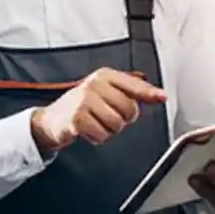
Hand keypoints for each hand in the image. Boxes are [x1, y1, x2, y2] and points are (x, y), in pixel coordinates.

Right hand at [30, 68, 166, 152]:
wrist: (52, 120)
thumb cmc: (83, 106)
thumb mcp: (106, 92)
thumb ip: (132, 92)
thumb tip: (159, 95)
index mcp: (105, 76)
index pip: (133, 85)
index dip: (149, 93)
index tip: (162, 97)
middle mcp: (95, 84)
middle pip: (128, 108)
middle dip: (122, 118)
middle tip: (106, 116)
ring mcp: (84, 100)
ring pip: (116, 124)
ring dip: (109, 130)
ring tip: (96, 123)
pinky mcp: (77, 118)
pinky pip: (102, 134)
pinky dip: (97, 137)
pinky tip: (88, 130)